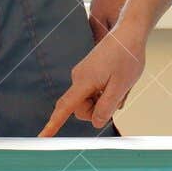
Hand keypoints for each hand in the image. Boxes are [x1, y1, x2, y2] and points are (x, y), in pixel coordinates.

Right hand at [39, 19, 147, 135]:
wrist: (129, 32)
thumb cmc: (127, 58)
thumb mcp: (120, 86)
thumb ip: (106, 106)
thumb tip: (95, 122)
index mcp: (83, 81)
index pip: (65, 108)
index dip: (54, 125)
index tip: (42, 138)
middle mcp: (78, 78)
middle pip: (81, 109)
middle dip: (97, 110)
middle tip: (116, 97)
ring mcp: (82, 74)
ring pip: (90, 101)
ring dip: (104, 100)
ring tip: (120, 85)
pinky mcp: (88, 72)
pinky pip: (93, 92)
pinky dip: (104, 93)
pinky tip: (117, 81)